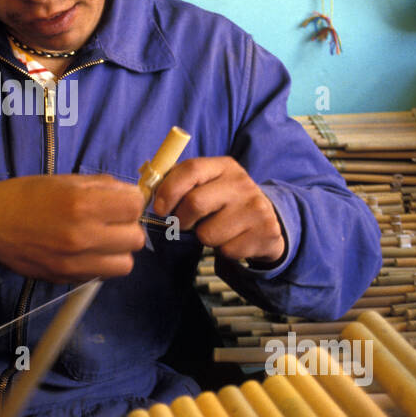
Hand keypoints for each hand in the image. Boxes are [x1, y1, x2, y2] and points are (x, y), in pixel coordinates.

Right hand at [0, 174, 145, 282]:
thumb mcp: (64, 180)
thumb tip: (130, 193)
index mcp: (82, 203)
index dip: (130, 201)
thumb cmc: (26, 196)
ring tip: (101, 239)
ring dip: (118, 250)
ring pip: (126, 264)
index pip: (135, 206)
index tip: (119, 200)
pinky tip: (85, 251)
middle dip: (126, 226)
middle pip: (135, 238)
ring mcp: (75, 262)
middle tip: (110, 220)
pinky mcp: (67, 278)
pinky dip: (101, 264)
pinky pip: (103, 275)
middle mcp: (82, 235)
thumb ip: (101, 186)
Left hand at [150, 157, 285, 264]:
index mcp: (224, 166)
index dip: (168, 190)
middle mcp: (242, 183)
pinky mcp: (265, 232)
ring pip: (208, 234)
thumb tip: (148, 188)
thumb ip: (181, 182)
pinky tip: (233, 239)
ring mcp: (256, 208)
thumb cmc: (224, 202)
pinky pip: (226, 250)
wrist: (266, 221)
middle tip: (184, 223)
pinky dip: (223, 250)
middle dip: (181, 220)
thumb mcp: (208, 184)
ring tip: (216, 229)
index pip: (191, 169)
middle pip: (195, 203)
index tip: (158, 208)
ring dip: (204, 237)